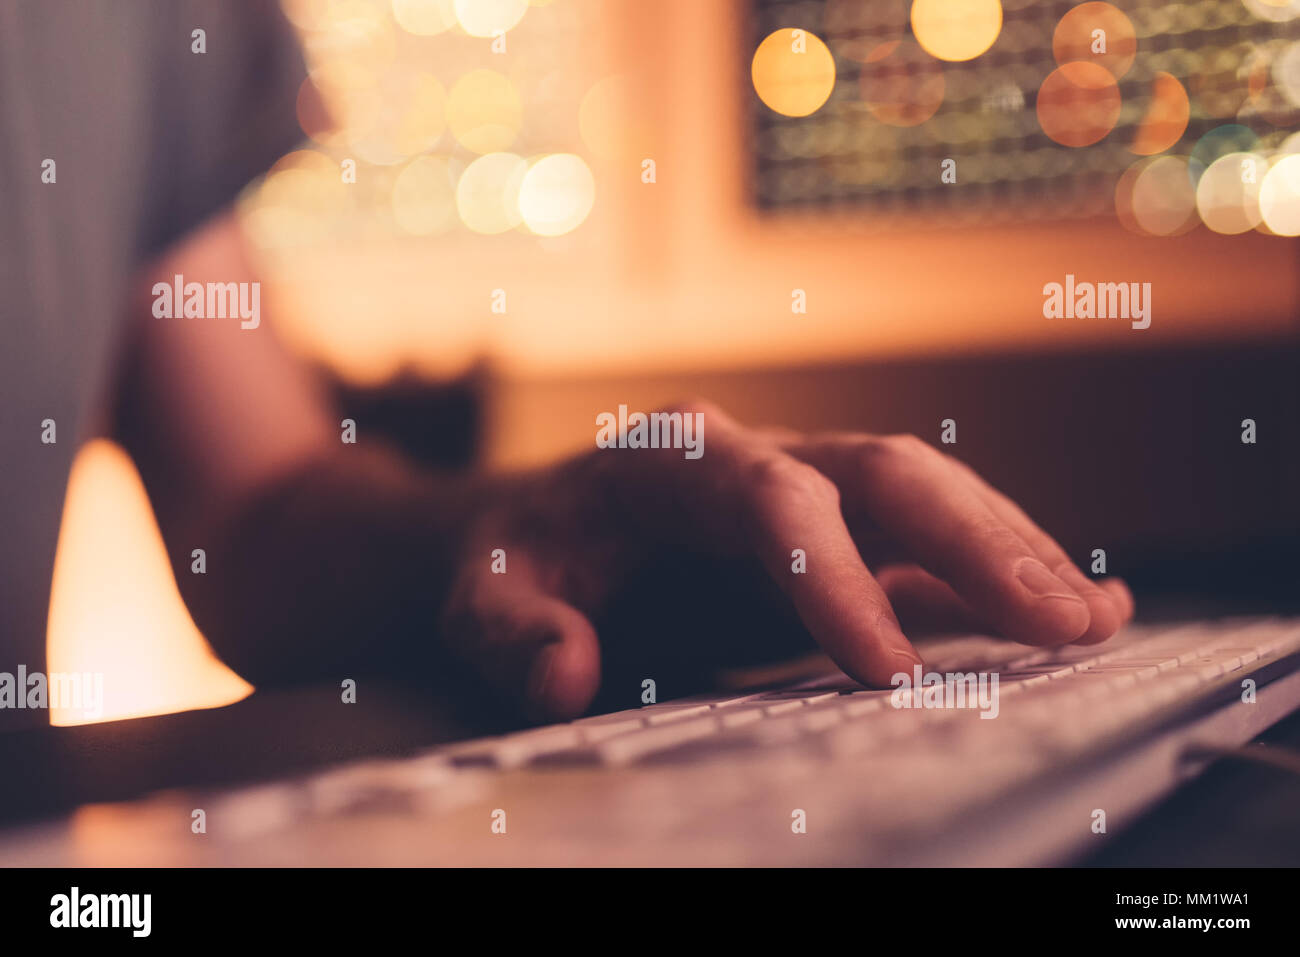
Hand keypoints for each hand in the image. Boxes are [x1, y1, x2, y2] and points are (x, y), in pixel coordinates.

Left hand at [438, 401, 1133, 720]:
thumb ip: (512, 631)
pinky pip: (922, 535)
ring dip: (1007, 551)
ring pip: (921, 492)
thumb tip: (567, 672)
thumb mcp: (482, 596)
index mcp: (668, 459)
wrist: (539, 528)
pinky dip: (994, 567)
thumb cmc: (517, 561)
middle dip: (972, 541)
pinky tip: (1068, 606)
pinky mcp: (830, 524)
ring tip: (1089, 619)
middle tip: (1057, 621)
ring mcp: (800, 481)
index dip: (834, 575)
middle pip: (878, 472)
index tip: (888, 669)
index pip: (770, 499)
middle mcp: (752, 453)